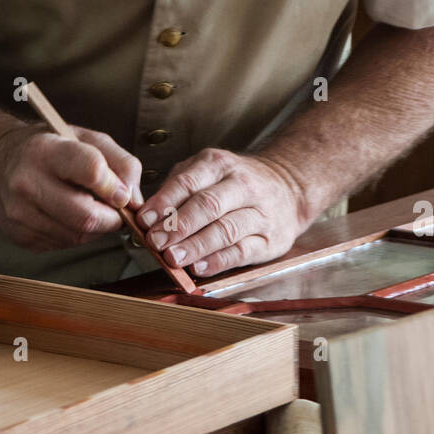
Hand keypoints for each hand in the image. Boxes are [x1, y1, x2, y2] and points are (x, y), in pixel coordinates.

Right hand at [0, 125, 142, 250]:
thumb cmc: (47, 148)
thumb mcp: (84, 137)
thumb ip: (119, 161)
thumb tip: (135, 198)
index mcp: (45, 151)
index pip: (90, 170)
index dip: (114, 185)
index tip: (122, 192)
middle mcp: (27, 183)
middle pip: (86, 216)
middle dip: (112, 217)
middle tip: (115, 208)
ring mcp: (20, 214)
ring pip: (78, 236)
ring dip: (96, 227)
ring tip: (90, 206)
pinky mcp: (20, 237)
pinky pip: (64, 244)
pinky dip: (77, 234)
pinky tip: (69, 215)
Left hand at [134, 148, 305, 276]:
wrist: (289, 188)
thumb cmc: (234, 183)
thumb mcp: (207, 171)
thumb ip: (177, 188)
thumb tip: (145, 215)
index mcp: (219, 165)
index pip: (189, 182)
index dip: (165, 202)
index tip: (145, 220)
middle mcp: (242, 185)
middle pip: (208, 205)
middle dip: (178, 226)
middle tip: (156, 242)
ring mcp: (259, 213)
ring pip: (225, 230)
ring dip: (196, 246)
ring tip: (173, 258)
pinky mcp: (270, 240)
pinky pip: (242, 252)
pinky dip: (218, 261)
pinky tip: (199, 268)